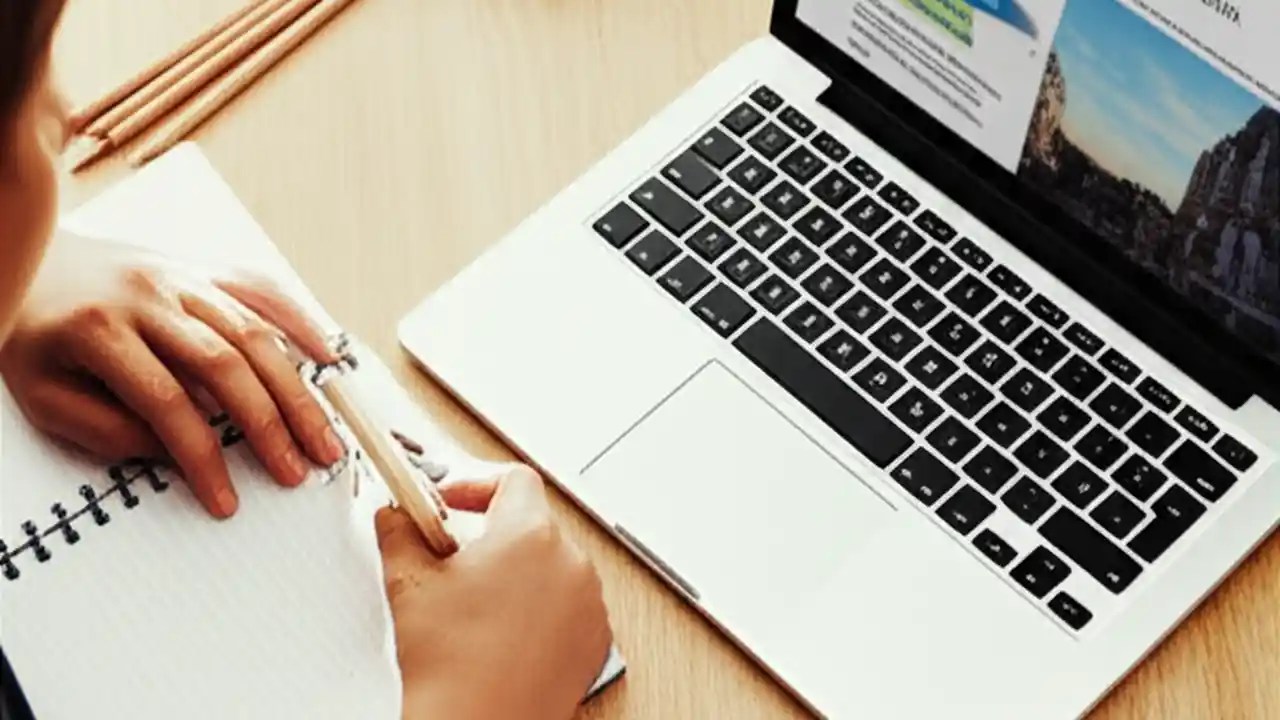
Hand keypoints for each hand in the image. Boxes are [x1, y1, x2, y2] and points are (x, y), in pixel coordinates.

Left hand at [0, 233, 345, 517]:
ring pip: (255, 333)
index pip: (166, 403)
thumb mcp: (45, 395)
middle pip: (226, 364)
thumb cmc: (38, 338)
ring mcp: (183, 277)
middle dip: (270, 425)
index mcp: (100, 329)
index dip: (202, 457)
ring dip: (297, 391)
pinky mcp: (204, 270)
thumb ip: (106, 429)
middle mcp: (150, 296)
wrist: (31, 262)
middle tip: (299, 471)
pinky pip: (263, 290)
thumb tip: (174, 449)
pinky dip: (302, 322)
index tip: (226, 501)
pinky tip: (329, 358)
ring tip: (325, 438)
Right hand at [376, 466, 611, 719]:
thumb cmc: (453, 668)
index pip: (514, 479)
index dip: (474, 484)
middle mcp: (570, 563)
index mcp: (530, 536)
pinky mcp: (594, 638)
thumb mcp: (410, 584)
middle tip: (452, 559)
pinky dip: (541, 608)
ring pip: (552, 564)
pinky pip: (570, 603)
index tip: (449, 504)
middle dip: (490, 534)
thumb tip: (396, 518)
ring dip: (517, 572)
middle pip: (532, 522)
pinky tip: (504, 631)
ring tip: (477, 603)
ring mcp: (588, 602)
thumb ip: (400, 532)